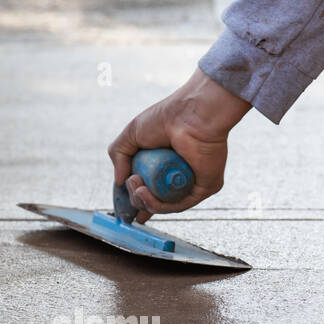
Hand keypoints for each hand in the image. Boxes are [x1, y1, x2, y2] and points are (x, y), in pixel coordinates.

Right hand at [108, 69, 251, 222]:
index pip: (148, 189)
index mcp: (163, 163)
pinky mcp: (204, 188)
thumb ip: (118, 155)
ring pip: (165, 205)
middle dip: (136, 197)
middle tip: (132, 182)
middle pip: (153, 200)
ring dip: (144, 201)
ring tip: (137, 186)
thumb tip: (119, 182)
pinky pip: (180, 204)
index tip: (123, 209)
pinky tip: (145, 194)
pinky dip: (159, 205)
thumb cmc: (166, 117)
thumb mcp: (132, 133)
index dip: (135, 198)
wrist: (192, 114)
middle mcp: (178, 174)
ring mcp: (191, 182)